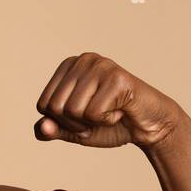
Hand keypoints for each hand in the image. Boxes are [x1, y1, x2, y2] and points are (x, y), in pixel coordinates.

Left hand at [34, 52, 182, 150]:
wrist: (148, 126)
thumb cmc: (110, 123)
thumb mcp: (74, 130)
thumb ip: (53, 130)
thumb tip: (42, 127)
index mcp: (67, 67)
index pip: (43, 105)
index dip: (62, 123)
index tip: (84, 116)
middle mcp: (82, 59)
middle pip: (56, 108)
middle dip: (75, 124)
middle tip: (98, 117)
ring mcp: (100, 66)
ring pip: (72, 110)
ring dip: (91, 123)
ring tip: (110, 112)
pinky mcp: (117, 77)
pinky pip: (94, 113)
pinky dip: (107, 120)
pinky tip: (120, 110)